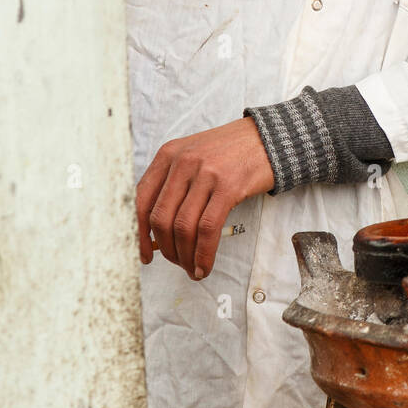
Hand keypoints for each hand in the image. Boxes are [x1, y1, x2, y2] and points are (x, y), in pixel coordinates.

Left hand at [137, 117, 274, 280]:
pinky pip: (207, 229)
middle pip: (161, 218)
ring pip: (183, 227)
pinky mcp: (227, 186)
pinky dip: (203, 254)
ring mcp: (204, 173)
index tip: (145, 254)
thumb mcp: (193, 156)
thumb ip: (173, 184)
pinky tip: (204, 265)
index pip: (141, 200)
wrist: (268, 138)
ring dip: (185, 256)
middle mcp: (182, 162)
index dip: (139, 234)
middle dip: (166, 249)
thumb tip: (158, 231)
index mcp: (168, 154)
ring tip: (192, 269)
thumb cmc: (230, 151)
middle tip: (177, 263)